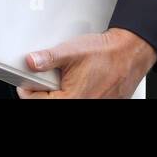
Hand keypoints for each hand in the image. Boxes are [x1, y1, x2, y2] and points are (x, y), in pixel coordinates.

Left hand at [15, 27, 156, 98]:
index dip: (28, 90)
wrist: (130, 53)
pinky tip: (76, 81)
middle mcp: (82, 106)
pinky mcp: (99, 103)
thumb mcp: (71, 51)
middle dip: (44, 92)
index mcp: (71, 99)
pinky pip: (78, 100)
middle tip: (45, 77)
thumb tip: (30, 61)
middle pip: (51, 103)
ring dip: (58, 93)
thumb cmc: (106, 53)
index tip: (26, 81)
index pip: (37, 103)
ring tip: (64, 78)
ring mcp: (92, 105)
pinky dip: (72, 93)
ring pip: (64, 102)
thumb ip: (48, 58)